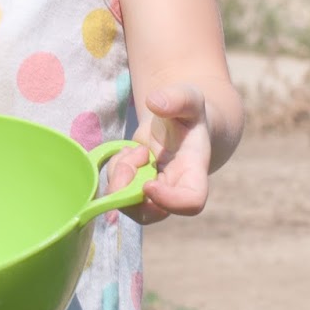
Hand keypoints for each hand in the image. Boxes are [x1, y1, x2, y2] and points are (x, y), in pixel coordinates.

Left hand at [106, 83, 211, 225]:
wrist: (178, 121)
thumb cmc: (188, 112)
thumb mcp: (189, 97)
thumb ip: (177, 98)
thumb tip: (154, 102)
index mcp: (194, 170)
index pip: (191, 201)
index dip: (169, 201)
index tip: (148, 184)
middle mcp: (175, 187)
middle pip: (152, 213)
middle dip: (128, 190)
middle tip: (128, 158)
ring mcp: (155, 190)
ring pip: (130, 204)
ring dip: (119, 177)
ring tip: (132, 150)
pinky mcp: (137, 186)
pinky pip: (118, 189)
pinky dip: (115, 170)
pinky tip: (128, 152)